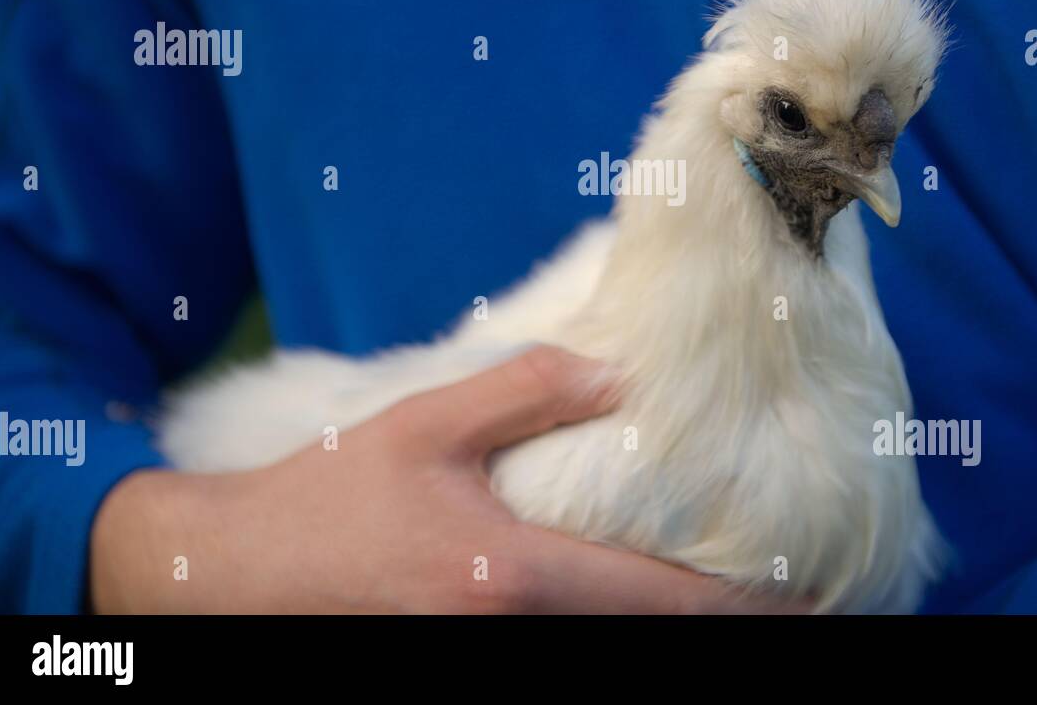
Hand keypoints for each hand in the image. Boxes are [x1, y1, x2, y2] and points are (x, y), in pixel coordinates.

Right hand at [89, 346, 809, 612]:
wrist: (231, 576)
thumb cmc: (328, 497)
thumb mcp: (427, 423)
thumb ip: (528, 392)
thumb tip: (618, 378)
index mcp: (514, 577)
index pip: (660, 603)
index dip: (741, 609)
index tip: (805, 603)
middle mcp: (510, 634)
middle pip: (644, 642)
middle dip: (717, 627)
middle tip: (789, 605)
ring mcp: (484, 658)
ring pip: (604, 651)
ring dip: (663, 626)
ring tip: (724, 602)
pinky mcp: (460, 658)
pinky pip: (556, 648)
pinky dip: (609, 627)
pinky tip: (631, 600)